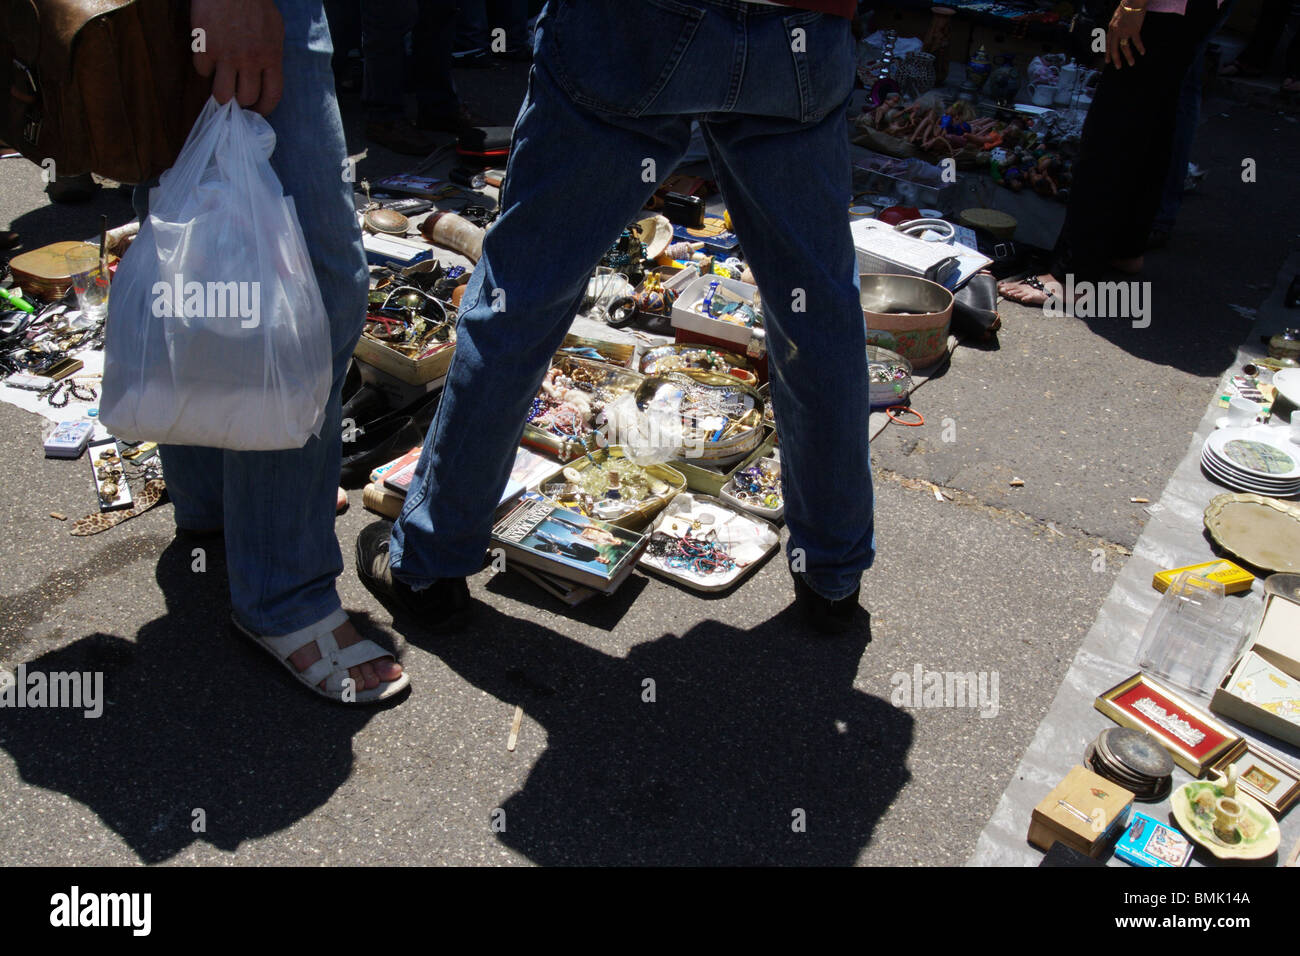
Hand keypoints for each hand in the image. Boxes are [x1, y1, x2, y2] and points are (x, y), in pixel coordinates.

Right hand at [191, 0, 283, 114]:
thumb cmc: (254, 3)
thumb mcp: (274, 30)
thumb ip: (271, 54)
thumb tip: (266, 75)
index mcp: (271, 56)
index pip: (272, 95)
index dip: (265, 108)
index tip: (258, 111)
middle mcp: (250, 60)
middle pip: (245, 98)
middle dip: (241, 100)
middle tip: (235, 94)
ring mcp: (227, 55)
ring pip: (221, 94)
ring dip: (221, 93)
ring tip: (220, 83)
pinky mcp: (205, 47)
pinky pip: (202, 71)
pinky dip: (204, 68)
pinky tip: (208, 57)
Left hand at [1106, 5, 1145, 68]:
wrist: (1133, 1)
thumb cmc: (1126, 7)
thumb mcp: (1115, 18)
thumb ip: (1115, 27)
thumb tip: (1115, 35)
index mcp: (1111, 29)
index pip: (1108, 44)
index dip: (1108, 53)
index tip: (1108, 61)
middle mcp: (1116, 31)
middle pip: (1114, 49)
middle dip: (1116, 59)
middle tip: (1118, 67)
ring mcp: (1125, 31)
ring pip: (1125, 48)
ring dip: (1128, 57)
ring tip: (1132, 63)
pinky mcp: (1134, 30)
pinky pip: (1136, 42)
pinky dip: (1140, 48)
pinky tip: (1142, 52)